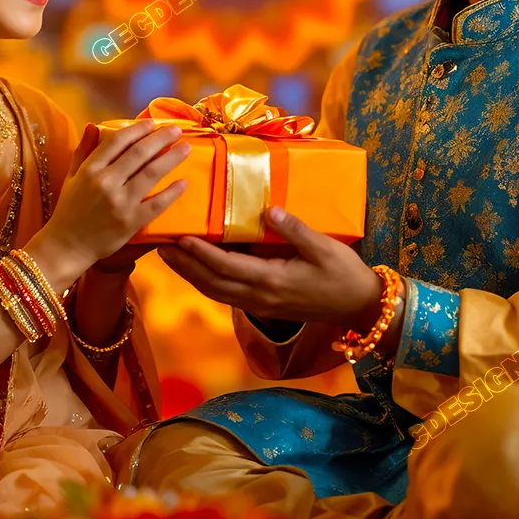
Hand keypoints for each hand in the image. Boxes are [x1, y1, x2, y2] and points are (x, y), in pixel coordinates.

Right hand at [29, 119, 188, 290]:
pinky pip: (156, 204)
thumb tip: (93, 126)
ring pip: (151, 173)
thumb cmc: (69, 210)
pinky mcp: (131, 222)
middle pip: (139, 153)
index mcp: (90, 169)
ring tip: (186, 148)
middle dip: (161, 138)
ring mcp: (120, 203)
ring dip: (172, 158)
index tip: (152, 123)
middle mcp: (106, 182)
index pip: (118, 141)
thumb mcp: (72, 177)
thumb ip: (83, 151)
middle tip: (177, 130)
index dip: (137, 129)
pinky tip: (183, 182)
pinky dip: (171, 192)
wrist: (66, 246)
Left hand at [159, 206, 384, 329]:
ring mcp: (259, 304)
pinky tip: (197, 266)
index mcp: (272, 281)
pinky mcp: (262, 305)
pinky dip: (206, 279)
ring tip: (169, 254)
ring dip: (190, 273)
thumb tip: (269, 211)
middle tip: (159, 245)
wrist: (358, 307)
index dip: (200, 254)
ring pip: (215, 290)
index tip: (180, 238)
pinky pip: (226, 293)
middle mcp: (259, 296)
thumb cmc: (344, 274)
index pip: (227, 267)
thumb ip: (295, 230)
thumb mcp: (324, 247)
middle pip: (211, 282)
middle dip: (183, 265)